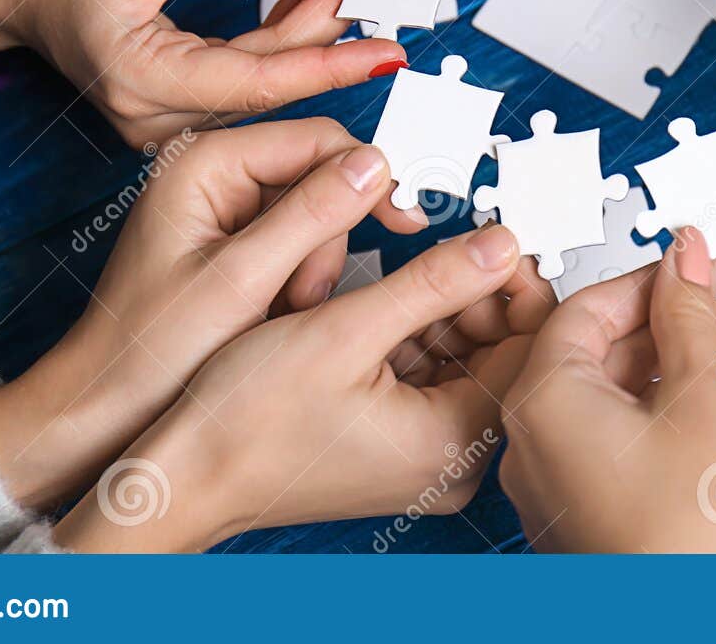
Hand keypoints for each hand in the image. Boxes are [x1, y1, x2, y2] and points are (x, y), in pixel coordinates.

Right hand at [0, 0, 407, 147]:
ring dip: (309, 37)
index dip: (333, 65)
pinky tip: (314, 1)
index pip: (263, 80)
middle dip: (330, 41)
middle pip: (268, 86)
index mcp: (146, 79)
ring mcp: (159, 121)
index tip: (391, 53)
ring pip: (259, 85)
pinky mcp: (168, 109)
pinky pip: (239, 80)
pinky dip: (278, 43)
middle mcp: (154, 117)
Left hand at [0, 117, 425, 510]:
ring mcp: (225, 203)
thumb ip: (310, 216)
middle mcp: (214, 169)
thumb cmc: (150, 350)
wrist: (106, 408)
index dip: (368, 175)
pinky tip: (280, 308)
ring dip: (316, 264)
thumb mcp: (241, 281)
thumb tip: (376, 166)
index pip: (316, 137)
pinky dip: (303, 275)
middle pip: (321, 172)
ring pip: (318, 210)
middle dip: (328, 236)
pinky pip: (300, 238)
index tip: (404, 217)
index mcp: (203, 161)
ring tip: (282, 309)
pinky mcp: (236, 235)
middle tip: (310, 293)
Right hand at [49, 225, 551, 550]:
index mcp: (451, 440)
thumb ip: (432, 282)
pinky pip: (431, 383)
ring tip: (404, 275)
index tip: (495, 239)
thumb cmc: (244, 422)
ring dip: (444, 312)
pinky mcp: (397, 450)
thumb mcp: (345, 330)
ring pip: (466, 365)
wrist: (183, 476)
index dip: (519, 285)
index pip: (532, 351)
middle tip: (446, 247)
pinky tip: (383, 310)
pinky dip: (415, 340)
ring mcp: (424, 459)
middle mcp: (450, 461)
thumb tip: (499, 246)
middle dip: (479, 294)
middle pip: (503, 357)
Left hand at [499, 229, 715, 552]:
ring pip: (642, 401)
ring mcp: (564, 480)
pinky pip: (640, 445)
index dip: (663, 281)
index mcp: (542, 400)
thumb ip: (691, 316)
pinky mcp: (593, 510)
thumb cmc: (687, 543)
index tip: (714, 266)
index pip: (595, 306)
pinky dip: (696, 435)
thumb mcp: (700, 401)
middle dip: (710, 333)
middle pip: (625, 352)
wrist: (698, 639)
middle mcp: (538, 439)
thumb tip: (685, 254)